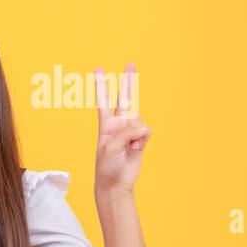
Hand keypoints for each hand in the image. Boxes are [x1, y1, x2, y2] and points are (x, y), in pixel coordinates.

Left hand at [94, 62, 151, 193]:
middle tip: (130, 63)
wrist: (116, 182)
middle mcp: (118, 124)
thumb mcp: (111, 148)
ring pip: (140, 120)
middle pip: (125, 98)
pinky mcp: (141, 138)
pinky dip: (144, 140)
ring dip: (137, 134)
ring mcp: (131, 130)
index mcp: (106, 124)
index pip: (103, 101)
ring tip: (130, 146)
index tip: (98, 69)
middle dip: (128, 81)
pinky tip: (137, 148)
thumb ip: (126, 133)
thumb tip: (144, 127)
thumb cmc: (107, 166)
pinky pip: (147, 132)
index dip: (101, 85)